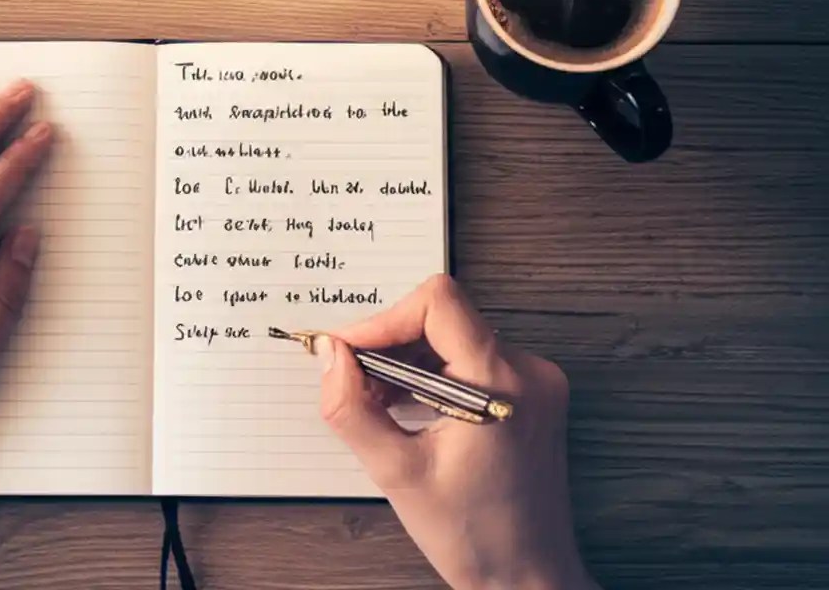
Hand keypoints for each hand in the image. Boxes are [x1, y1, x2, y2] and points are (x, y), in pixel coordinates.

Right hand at [320, 275, 596, 589]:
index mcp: (500, 382)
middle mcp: (526, 371)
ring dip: (406, 362)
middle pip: (441, 318)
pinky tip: (406, 410)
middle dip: (387, 345)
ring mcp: (533, 381)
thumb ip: (352, 409)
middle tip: (353, 383)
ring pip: (452, 337)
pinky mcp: (529, 394)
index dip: (383, 320)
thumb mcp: (397, 473)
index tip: (349, 351)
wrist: (528, 577)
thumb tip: (331, 357)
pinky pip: (469, 360)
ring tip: (377, 406)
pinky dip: (430, 375)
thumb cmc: (476, 536)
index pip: (438, 302)